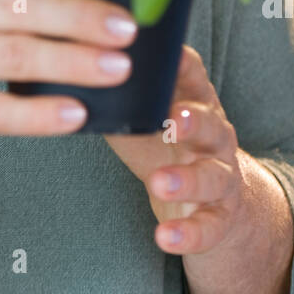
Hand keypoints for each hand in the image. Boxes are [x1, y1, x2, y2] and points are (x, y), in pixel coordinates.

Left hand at [104, 45, 251, 255]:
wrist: (213, 197)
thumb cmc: (164, 143)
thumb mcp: (146, 116)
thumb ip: (120, 97)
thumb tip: (69, 73)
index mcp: (196, 102)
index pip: (193, 75)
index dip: (181, 64)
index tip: (167, 55)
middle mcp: (217, 135)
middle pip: (211, 123)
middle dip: (193, 119)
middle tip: (172, 118)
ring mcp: (223, 175)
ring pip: (212, 176)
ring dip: (187, 179)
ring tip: (159, 183)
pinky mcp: (222, 216)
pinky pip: (209, 226)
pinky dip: (187, 233)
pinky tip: (164, 237)